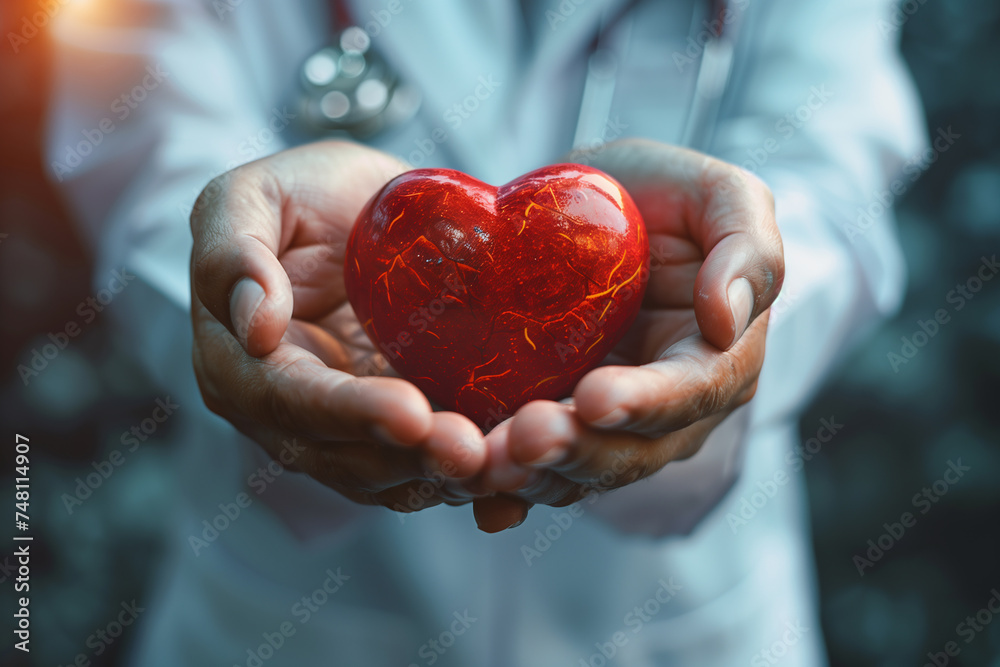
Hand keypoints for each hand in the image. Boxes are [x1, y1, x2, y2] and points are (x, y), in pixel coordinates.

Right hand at [190, 141, 487, 512]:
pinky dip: (465, 475)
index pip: (291, 402)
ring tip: (498, 465)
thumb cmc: (297, 196)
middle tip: (471, 451)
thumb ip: (232, 251)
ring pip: (389, 476)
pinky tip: (510, 470)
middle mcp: (285, 416)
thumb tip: (253, 327)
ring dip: (443, 476)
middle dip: (409, 459)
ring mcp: (342, 432)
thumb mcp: (250, 198)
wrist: (356, 213)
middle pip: (346, 456)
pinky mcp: (395, 431)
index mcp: (238, 365)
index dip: (351, 413)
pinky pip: (426, 465)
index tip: (410, 413)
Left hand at [473, 139, 783, 528]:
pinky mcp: (549, 424)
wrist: (582, 209)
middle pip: (627, 451)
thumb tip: (728, 321)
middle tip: (525, 438)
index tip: (594, 396)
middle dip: (577, 451)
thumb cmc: (661, 195)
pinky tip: (474, 498)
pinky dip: (504, 492)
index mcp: (715, 361)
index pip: (691, 393)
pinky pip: (527, 468)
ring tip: (483, 462)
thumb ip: (746, 246)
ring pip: (574, 472)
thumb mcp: (718, 195)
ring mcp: (603, 427)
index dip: (646, 402)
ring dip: (530, 477)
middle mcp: (664, 412)